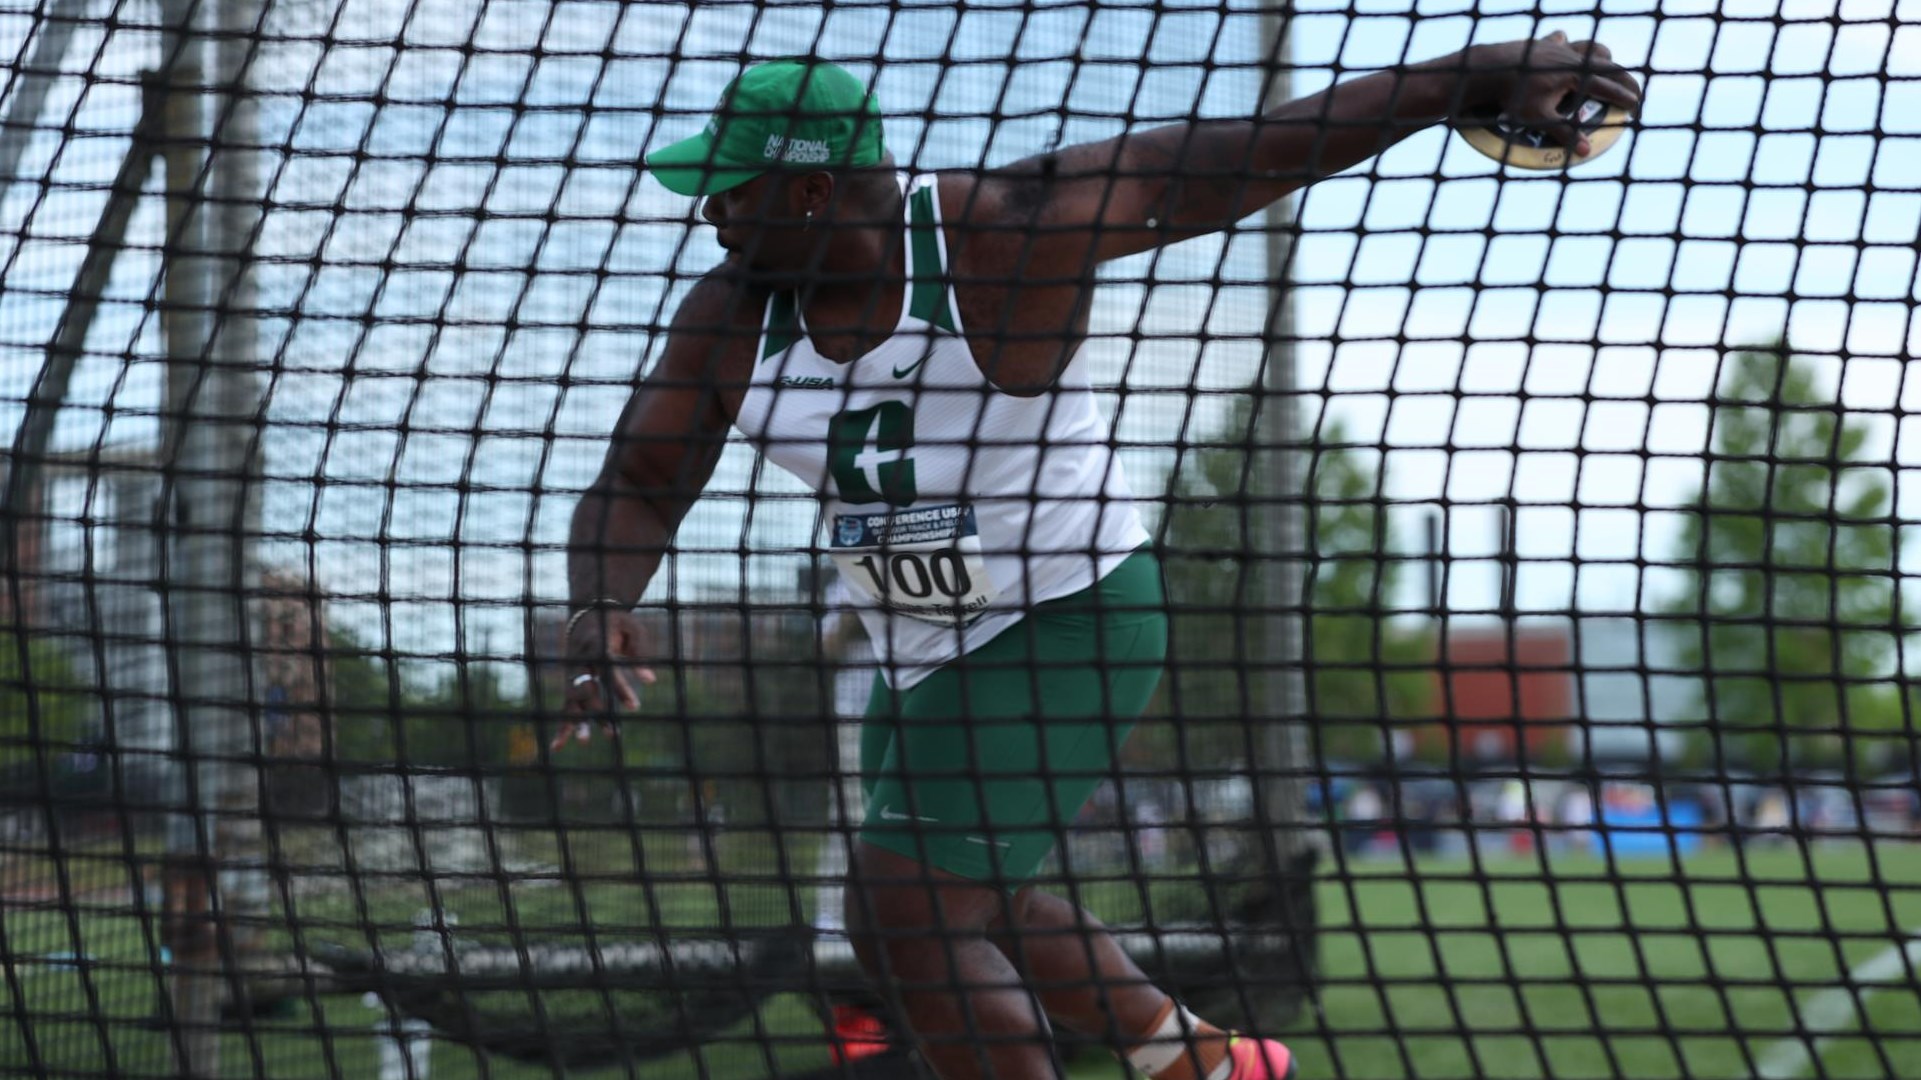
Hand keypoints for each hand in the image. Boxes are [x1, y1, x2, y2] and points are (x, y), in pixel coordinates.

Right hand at [557, 606, 658, 748]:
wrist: (588, 610)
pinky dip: (562, 725)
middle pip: (586, 689)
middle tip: (612, 733)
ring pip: (572, 699)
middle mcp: (580, 660)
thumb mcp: (634, 629)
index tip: (635, 706)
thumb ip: (641, 654)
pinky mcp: (569, 681)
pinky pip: (565, 705)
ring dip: (579, 721)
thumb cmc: (617, 621)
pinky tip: (558, 746)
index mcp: (597, 645)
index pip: (608, 670)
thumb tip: (651, 681)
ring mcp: (571, 671)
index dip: (620, 689)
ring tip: (584, 742)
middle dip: (597, 711)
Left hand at [1457, 33, 1642, 155]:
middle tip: (1632, 90)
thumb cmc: (1512, 95)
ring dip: (1602, 58)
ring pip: (1589, 47)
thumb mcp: (1538, 118)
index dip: (1623, 96)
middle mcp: (1571, 58)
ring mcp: (1559, 47)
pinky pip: (1563, 40)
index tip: (1635, 105)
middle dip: (1622, 78)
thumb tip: (1584, 152)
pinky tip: (1567, 50)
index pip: (1606, 87)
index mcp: (1574, 75)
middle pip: (1606, 65)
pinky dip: (1570, 46)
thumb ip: (1563, 133)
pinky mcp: (1543, 43)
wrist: (1489, 68)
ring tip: (1608, 68)